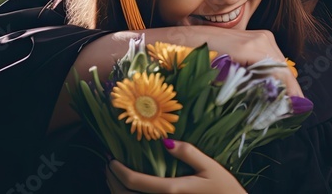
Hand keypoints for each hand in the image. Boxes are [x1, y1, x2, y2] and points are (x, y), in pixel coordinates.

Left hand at [106, 140, 246, 193]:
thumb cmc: (224, 188)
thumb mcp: (210, 167)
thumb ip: (188, 153)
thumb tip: (165, 141)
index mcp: (172, 190)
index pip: (134, 182)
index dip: (117, 170)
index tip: (110, 158)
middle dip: (111, 180)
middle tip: (108, 164)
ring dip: (116, 190)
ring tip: (114, 175)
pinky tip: (128, 189)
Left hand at [181, 27, 303, 98]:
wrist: (182, 39)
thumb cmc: (194, 60)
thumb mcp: (219, 79)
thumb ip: (245, 89)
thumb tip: (265, 104)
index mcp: (252, 48)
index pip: (281, 72)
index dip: (291, 92)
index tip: (296, 109)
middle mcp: (260, 39)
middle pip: (284, 67)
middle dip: (289, 89)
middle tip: (292, 109)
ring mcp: (260, 35)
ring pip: (280, 62)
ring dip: (283, 81)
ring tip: (285, 101)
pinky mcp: (257, 36)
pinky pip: (272, 57)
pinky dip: (275, 72)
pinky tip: (274, 86)